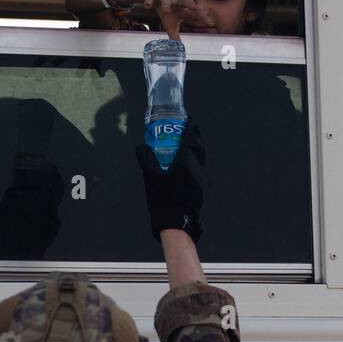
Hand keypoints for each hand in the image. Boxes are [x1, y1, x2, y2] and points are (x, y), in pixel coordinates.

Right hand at [119, 0, 210, 40]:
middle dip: (192, 5)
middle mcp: (176, 2)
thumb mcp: (171, 25)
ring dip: (167, 4)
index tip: (210, 23)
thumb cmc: (167, 11)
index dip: (202, 18)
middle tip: (197, 9)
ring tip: (166, 9)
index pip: (194, 14)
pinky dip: (149, 1)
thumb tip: (180, 51)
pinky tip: (147, 6)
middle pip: (186, 2)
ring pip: (167, 0)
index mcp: (183, 9)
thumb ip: (176, 37)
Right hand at [136, 121, 204, 242]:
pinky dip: (194, 161)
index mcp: (186, 161)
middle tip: (189, 129)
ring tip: (186, 144)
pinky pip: (198, 168)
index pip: (192, 138)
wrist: (175, 221)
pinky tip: (186, 164)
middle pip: (199, 147)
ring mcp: (200, 179)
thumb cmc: (162, 197)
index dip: (192, 127)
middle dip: (195, 136)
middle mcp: (197, 168)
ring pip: (200, 158)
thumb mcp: (150, 176)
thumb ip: (146, 159)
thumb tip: (141, 147)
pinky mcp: (200, 188)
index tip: (190, 120)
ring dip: (195, 148)